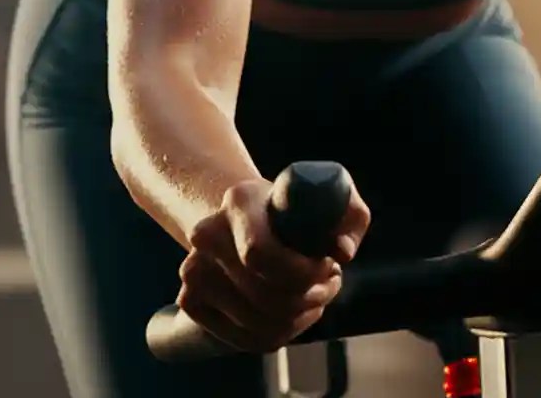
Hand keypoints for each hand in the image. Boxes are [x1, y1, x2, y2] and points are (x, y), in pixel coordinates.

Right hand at [178, 178, 370, 351]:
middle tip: (329, 284)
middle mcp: (207, 233)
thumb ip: (348, 216)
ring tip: (315, 296)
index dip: (302, 273)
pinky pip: (247, 340)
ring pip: (259, 325)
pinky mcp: (191, 302)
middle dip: (310, 298)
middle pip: (265, 297)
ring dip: (300, 318)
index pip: (260, 254)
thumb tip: (342, 251)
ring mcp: (193, 271)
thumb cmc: (298, 212)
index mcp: (240, 200)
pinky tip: (294, 312)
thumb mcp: (331, 200)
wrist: (249, 219)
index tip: (329, 267)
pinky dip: (281, 333)